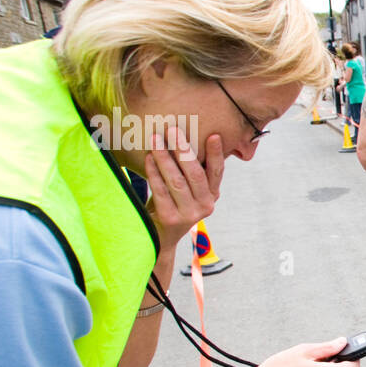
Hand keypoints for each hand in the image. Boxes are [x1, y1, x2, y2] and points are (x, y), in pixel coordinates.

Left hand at [144, 126, 224, 251]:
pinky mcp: (171, 218)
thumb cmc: (172, 204)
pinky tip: (149, 158)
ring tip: (156, 139)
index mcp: (212, 195)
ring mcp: (189, 214)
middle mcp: (206, 206)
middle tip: (173, 130)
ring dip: (165, 158)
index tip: (214, 135)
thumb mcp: (187, 189)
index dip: (216, 154)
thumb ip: (191, 172)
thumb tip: (184, 138)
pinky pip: (161, 190)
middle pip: (196, 174)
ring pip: (177, 181)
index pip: (217, 172)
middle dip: (184, 149)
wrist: (159, 236)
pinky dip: (154, 172)